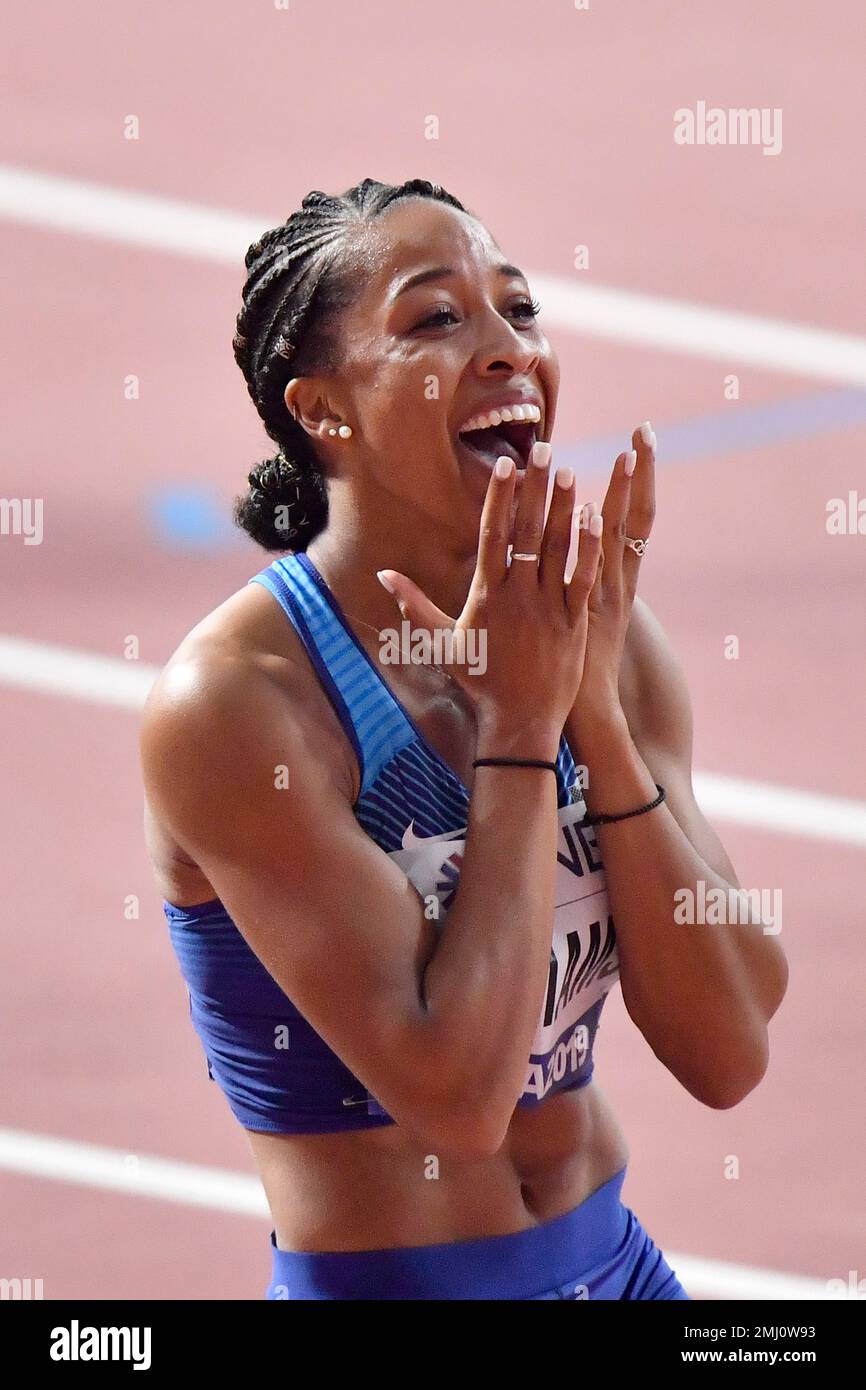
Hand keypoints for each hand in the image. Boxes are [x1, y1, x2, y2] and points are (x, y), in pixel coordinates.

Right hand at [378, 443, 602, 743]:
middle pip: (528, 532)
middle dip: (537, 489)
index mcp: (487, 595)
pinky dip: (589, 549)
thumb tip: (382, 574)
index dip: (501, 496)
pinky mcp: (574, 622)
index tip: (508, 464)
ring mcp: (549, 608)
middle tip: (546, 451)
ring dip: (564, 509)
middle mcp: (519, 596)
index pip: (493, 534)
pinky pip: (583, 578)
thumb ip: (414, 604)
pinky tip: (597, 518)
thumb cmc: (479, 682)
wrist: (519, 723)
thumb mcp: (440, 643)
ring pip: (558, 549)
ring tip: (570, 473)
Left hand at [568, 422, 656, 736]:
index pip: (634, 522)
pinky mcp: (587, 611)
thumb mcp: (582, 624)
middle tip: (643, 430)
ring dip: (623, 493)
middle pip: (635, 517)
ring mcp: (604, 595)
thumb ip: (579, 590)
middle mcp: (617, 583)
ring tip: (626, 451)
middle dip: (639, 474)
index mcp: (617, 583)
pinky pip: (593, 570)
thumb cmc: (573, 674)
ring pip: (619, 535)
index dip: (637, 484)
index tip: (637, 444)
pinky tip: (598, 509)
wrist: (579, 713)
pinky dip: (596, 542)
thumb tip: (573, 565)